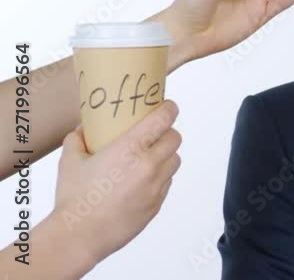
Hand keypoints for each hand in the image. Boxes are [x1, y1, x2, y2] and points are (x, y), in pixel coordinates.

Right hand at [53, 100, 181, 267]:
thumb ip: (78, 139)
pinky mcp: (157, 204)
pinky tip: (141, 180)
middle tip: (154, 133)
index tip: (168, 106)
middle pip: (175, 138)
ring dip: (166, 155)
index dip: (169, 109)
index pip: (164, 119)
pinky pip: (167, 182)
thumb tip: (84, 128)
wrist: (80, 236)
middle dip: (167, 132)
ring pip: (175, 161)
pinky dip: (160, 176)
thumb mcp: (70, 161)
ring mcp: (156, 186)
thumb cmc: (75, 197)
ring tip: (148, 157)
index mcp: (131, 148)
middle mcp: (150, 165)